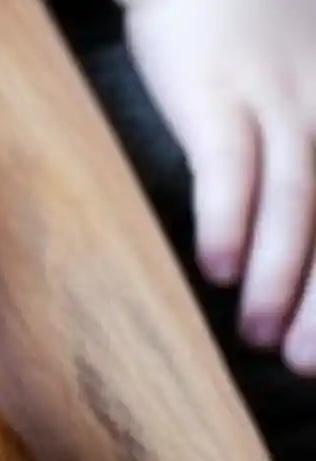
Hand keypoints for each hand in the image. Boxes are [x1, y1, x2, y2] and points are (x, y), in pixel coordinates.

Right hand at [126, 0, 315, 373]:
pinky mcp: (218, 95)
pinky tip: (216, 270)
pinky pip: (229, 167)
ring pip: (296, 204)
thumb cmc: (254, 31)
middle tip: (305, 364)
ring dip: (279, 277)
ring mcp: (278, 103)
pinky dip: (226, 220)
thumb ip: (310, 153)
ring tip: (260, 338)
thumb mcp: (310, 85)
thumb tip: (298, 241)